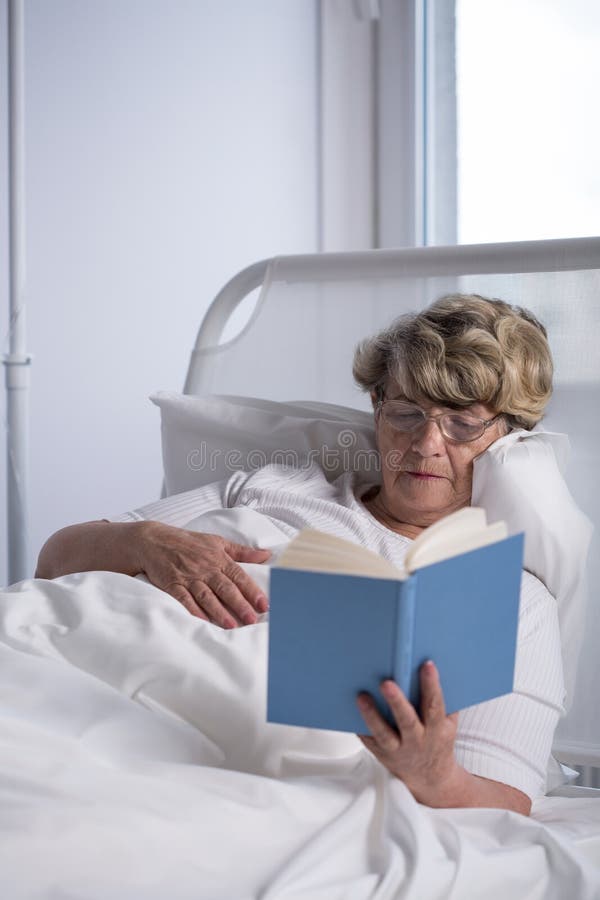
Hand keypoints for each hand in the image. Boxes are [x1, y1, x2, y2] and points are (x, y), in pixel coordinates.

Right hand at [134, 521, 270, 627]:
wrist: (153, 540)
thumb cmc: (188, 542)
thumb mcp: (217, 542)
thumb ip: (242, 551)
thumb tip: (266, 555)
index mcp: (218, 558)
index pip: (239, 576)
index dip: (252, 590)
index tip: (264, 604)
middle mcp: (205, 568)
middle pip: (225, 588)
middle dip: (239, 604)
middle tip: (252, 619)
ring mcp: (188, 577)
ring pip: (206, 596)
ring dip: (219, 611)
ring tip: (232, 625)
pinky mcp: (172, 584)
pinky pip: (184, 599)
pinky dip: (193, 610)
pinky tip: (203, 621)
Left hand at [356, 661, 459, 802]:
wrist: (431, 778)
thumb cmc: (438, 740)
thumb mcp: (448, 724)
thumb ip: (441, 701)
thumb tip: (430, 667)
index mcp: (437, 730)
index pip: (434, 706)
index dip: (431, 685)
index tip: (426, 664)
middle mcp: (417, 741)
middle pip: (406, 721)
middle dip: (396, 702)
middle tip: (386, 683)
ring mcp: (398, 750)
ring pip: (383, 734)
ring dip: (371, 715)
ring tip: (361, 696)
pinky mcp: (381, 754)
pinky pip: (368, 740)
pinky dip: (359, 726)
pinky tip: (347, 710)